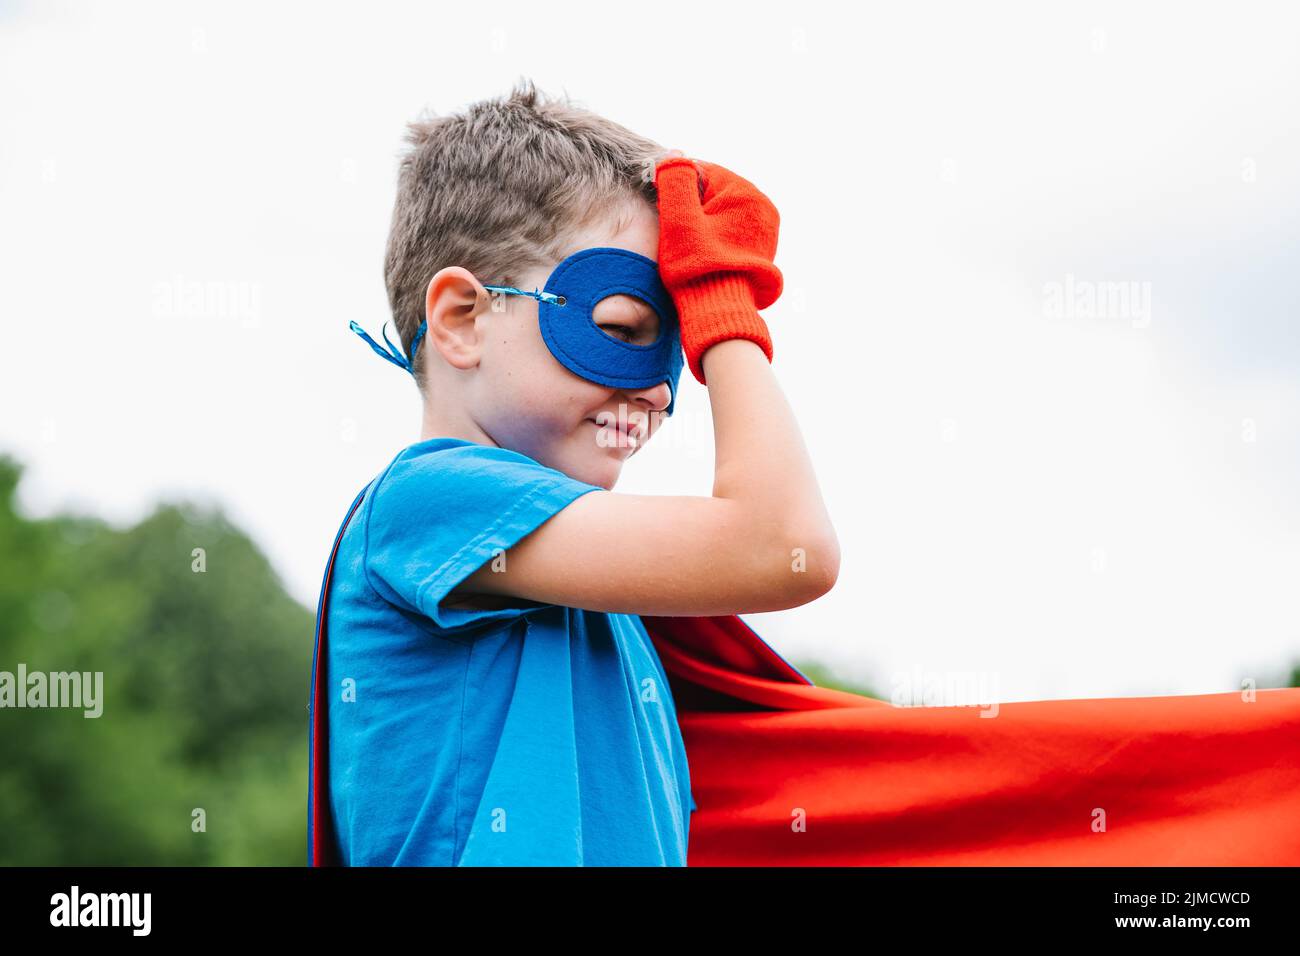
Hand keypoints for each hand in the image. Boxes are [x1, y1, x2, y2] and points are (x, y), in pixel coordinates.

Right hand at [654, 155, 782, 383]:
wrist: (719, 311)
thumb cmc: (696, 266)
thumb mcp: (678, 219)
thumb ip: (675, 180)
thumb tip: (675, 153)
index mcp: (745, 192)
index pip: (703, 173)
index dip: (678, 189)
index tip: (666, 211)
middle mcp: (763, 207)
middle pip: (715, 194)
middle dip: (693, 208)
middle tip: (678, 234)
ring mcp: (765, 230)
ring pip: (722, 213)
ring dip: (703, 223)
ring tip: (690, 247)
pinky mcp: (761, 248)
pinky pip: (732, 232)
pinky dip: (716, 238)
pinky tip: (704, 256)